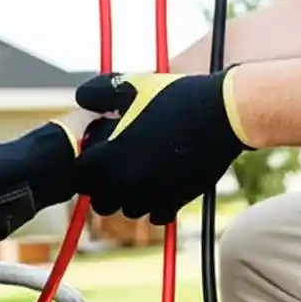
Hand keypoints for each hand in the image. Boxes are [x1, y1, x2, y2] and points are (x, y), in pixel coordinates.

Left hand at [73, 68, 252, 223]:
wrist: (221, 114)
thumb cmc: (173, 97)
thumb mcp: (129, 86)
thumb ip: (98, 93)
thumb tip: (83, 98)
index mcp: (105, 160)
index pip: (79, 177)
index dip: (87, 164)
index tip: (99, 151)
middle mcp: (122, 186)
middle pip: (100, 200)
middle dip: (105, 185)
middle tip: (120, 162)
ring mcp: (149, 198)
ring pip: (127, 208)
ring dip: (130, 195)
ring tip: (144, 167)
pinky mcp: (174, 204)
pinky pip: (154, 214)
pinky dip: (155, 202)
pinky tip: (163, 179)